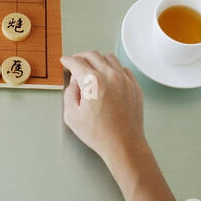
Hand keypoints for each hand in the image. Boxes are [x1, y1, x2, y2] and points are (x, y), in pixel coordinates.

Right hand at [60, 51, 145, 171]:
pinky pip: (123, 69)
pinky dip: (113, 68)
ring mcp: (125, 80)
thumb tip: (74, 83)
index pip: (76, 62)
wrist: (123, 144)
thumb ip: (69, 94)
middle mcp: (111, 76)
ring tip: (92, 68)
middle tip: (76, 62)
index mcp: (93, 82)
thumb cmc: (99, 134)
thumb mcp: (72, 116)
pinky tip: (108, 76)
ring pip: (109, 58)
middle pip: (93, 55)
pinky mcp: (134, 86)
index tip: (65, 61)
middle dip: (81, 56)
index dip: (68, 61)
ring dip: (97, 60)